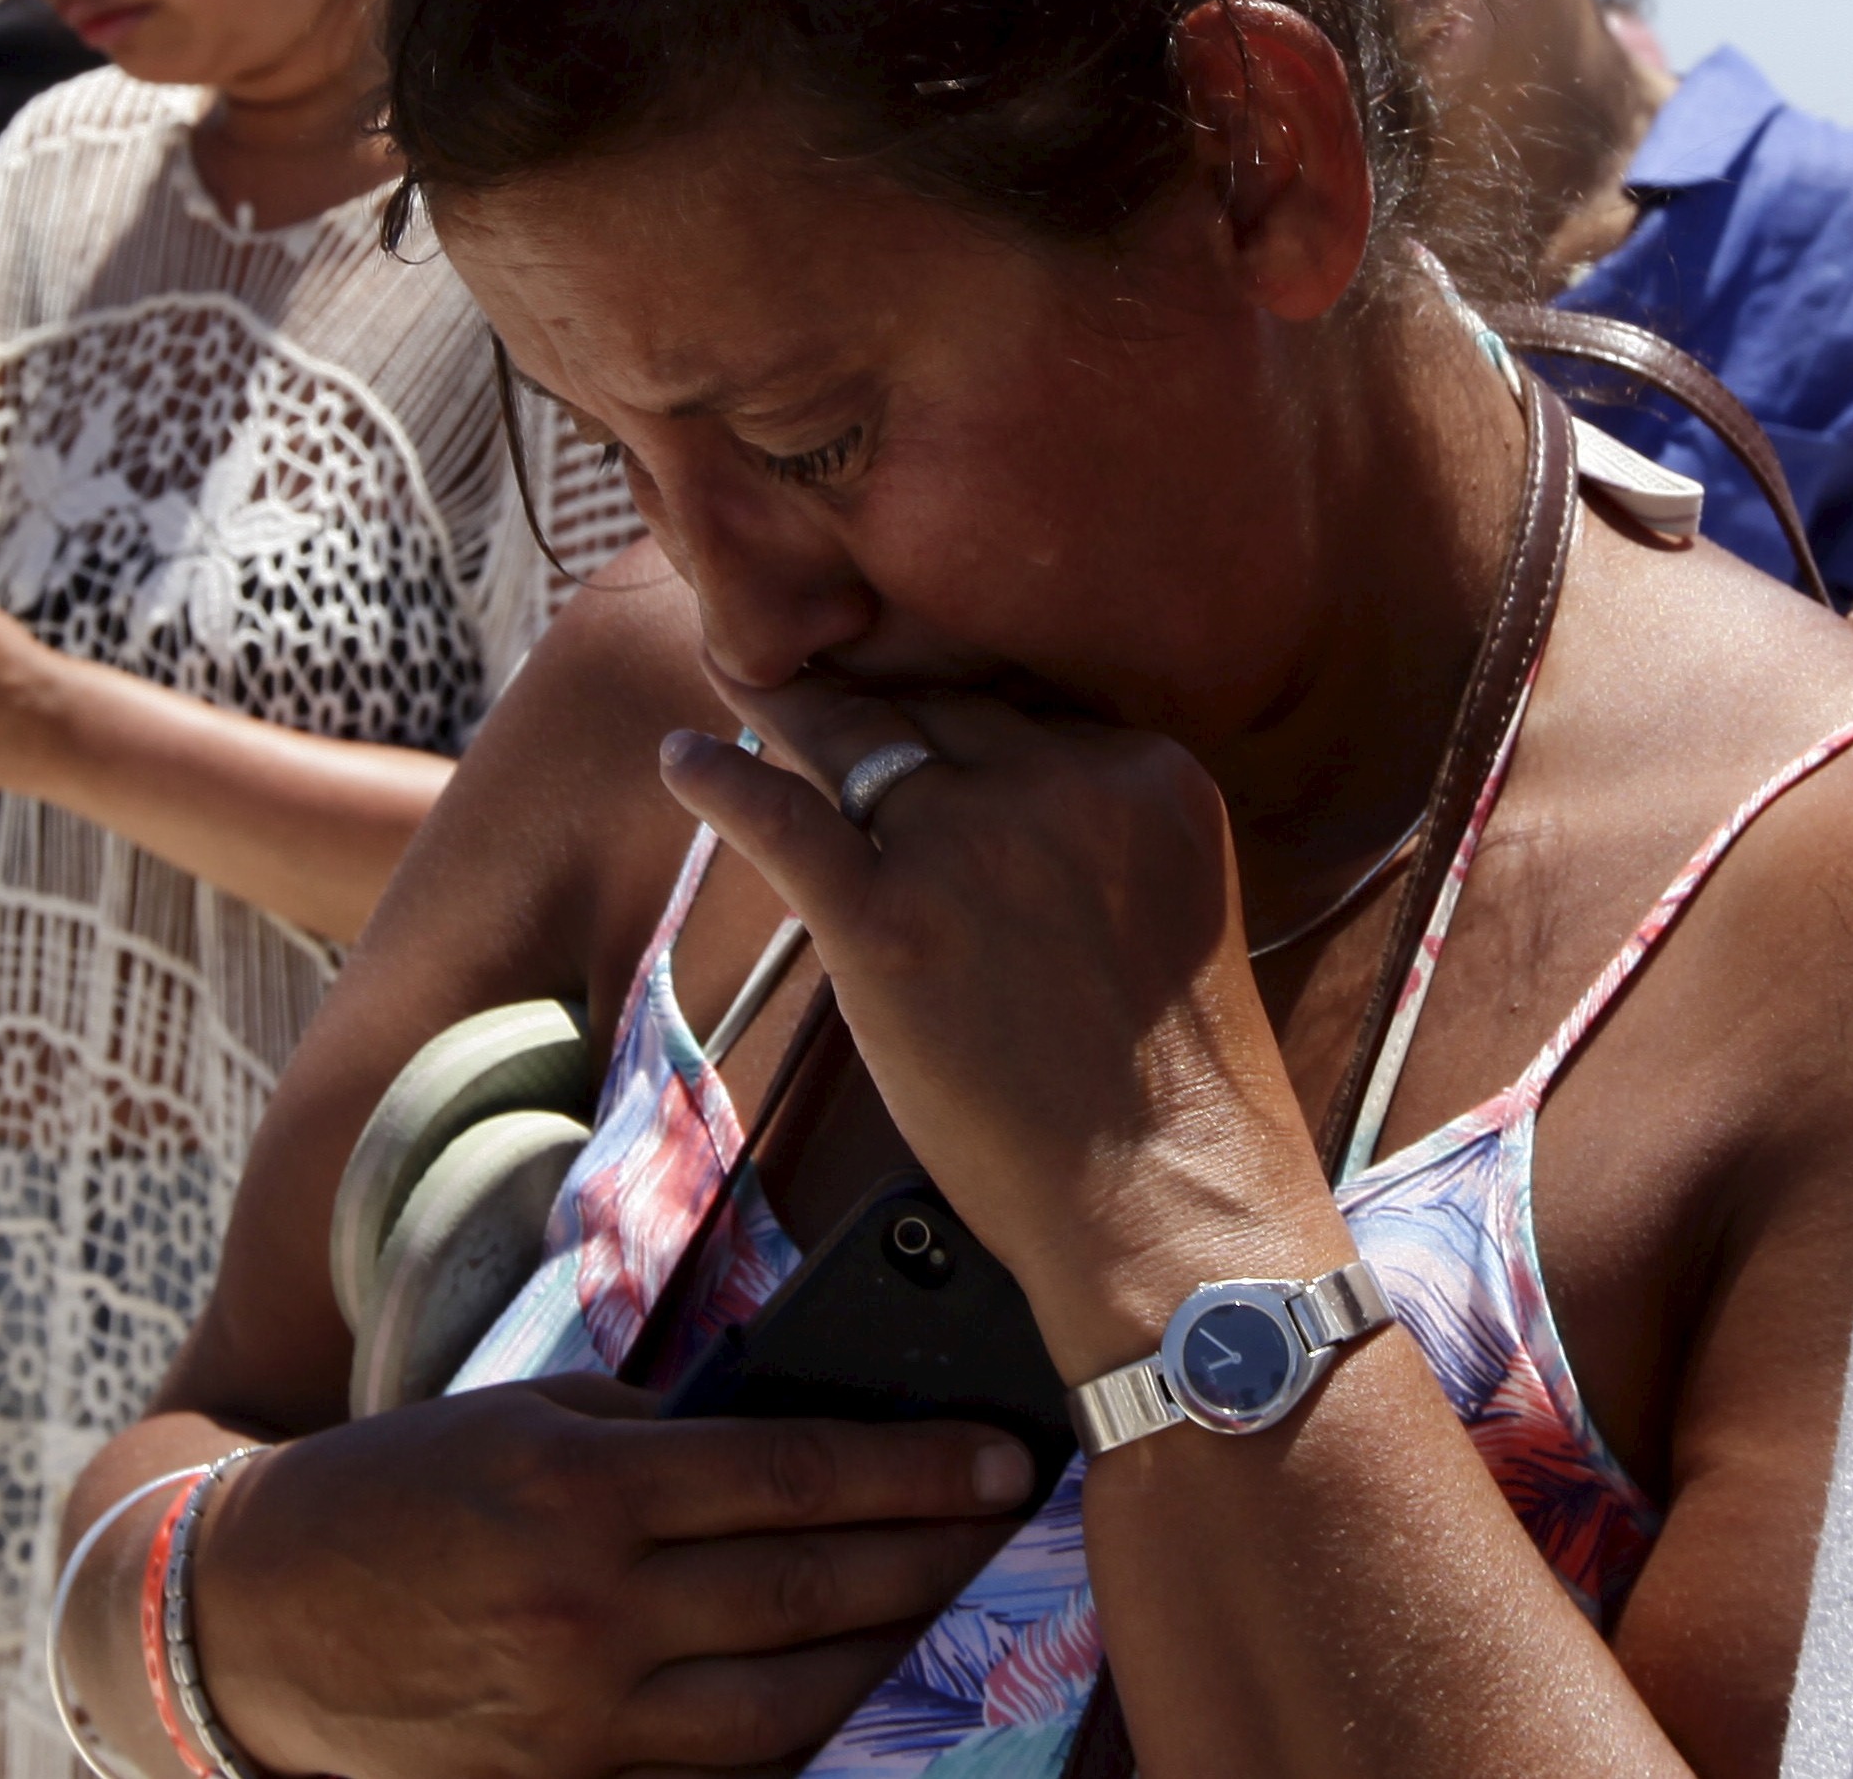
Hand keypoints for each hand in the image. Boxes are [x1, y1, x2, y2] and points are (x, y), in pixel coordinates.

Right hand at [192, 1381, 1039, 1778]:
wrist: (248, 1617)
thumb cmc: (393, 1492)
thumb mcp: (519, 1420)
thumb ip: (656, 1434)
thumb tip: (798, 1440)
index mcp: (580, 1489)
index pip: (795, 1477)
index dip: (916, 1471)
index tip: (1003, 1459)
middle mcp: (589, 1610)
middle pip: (811, 1592)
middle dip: (936, 1560)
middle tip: (1017, 1531)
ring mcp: (578, 1718)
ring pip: (788, 1706)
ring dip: (893, 1661)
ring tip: (957, 1616)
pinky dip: (801, 1751)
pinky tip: (859, 1712)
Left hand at [663, 684, 1349, 1378]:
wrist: (1165, 1198)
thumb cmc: (1171, 1080)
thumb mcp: (1168, 902)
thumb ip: (1095, 830)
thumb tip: (986, 794)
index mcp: (1144, 772)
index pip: (1018, 702)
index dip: (949, 699)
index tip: (902, 678)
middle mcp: (1060, 782)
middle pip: (935, 706)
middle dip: (871, 690)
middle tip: (803, 654)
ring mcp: (970, 844)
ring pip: (857, 742)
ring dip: (792, 712)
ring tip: (738, 669)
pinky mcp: (889, 920)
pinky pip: (784, 820)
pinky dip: (722, 784)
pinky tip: (681, 759)